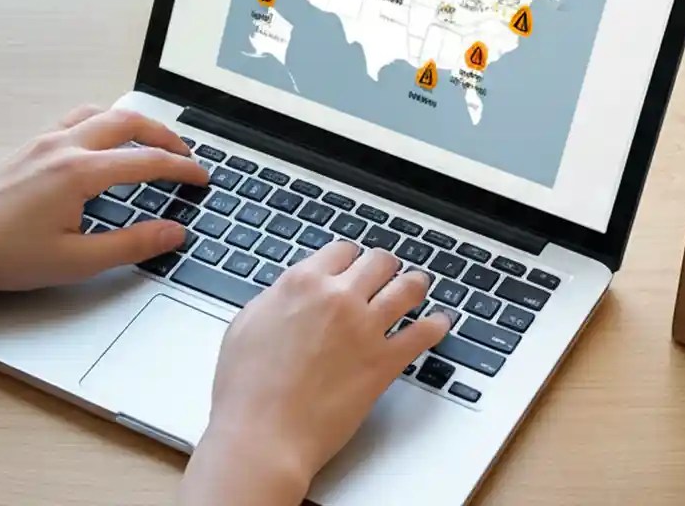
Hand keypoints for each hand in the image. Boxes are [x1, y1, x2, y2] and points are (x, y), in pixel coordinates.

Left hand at [0, 105, 207, 293]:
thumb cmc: (6, 256)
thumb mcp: (77, 261)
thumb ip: (132, 244)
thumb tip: (174, 233)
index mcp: (80, 173)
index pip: (147, 162)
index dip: (181, 169)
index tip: (201, 178)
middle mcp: (64, 147)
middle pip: (129, 122)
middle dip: (165, 135)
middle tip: (186, 155)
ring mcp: (44, 142)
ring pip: (101, 113)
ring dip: (134, 123)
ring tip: (152, 142)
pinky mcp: (31, 147)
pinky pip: (77, 119)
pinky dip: (103, 123)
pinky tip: (105, 143)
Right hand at [180, 242, 452, 504]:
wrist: (263, 434)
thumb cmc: (245, 389)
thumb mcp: (245, 325)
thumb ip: (275, 300)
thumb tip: (290, 293)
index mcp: (301, 283)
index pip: (340, 251)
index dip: (349, 258)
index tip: (353, 265)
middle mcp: (338, 298)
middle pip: (379, 261)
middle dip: (384, 266)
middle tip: (387, 273)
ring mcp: (365, 328)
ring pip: (407, 288)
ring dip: (415, 284)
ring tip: (419, 286)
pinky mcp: (384, 362)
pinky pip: (423, 334)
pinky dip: (436, 325)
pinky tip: (440, 323)